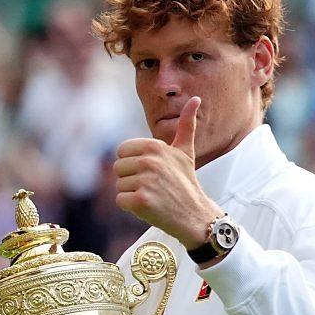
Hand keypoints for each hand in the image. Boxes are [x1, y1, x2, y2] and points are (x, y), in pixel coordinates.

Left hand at [113, 96, 222, 247]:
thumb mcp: (185, 151)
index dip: (133, 164)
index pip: (122, 152)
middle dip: (131, 180)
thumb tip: (196, 99)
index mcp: (154, 146)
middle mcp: (149, 161)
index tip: (151, 172)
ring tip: (152, 196)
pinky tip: (148, 207)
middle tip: (152, 187)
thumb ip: (186, 125)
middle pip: (118, 169)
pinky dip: (131, 207)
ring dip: (131, 194)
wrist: (194, 215)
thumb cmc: (186, 183)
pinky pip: (120, 201)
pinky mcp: (141, 201)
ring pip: (119, 186)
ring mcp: (145, 181)